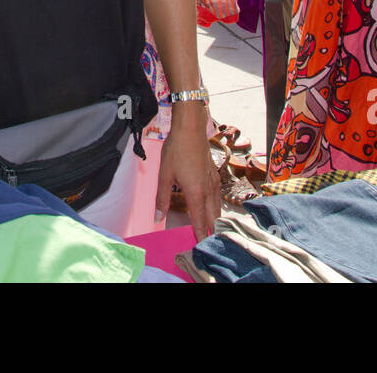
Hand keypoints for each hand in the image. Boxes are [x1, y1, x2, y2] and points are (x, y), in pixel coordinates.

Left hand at [155, 107, 220, 240]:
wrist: (190, 129)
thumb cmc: (176, 150)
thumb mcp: (165, 175)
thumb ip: (162, 198)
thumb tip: (158, 218)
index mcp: (196, 193)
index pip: (199, 220)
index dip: (199, 235)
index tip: (201, 247)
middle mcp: (208, 190)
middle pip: (213, 217)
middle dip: (211, 232)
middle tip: (209, 244)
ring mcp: (214, 181)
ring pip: (218, 207)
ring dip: (215, 220)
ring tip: (213, 232)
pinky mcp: (214, 174)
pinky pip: (218, 196)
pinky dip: (217, 207)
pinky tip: (213, 208)